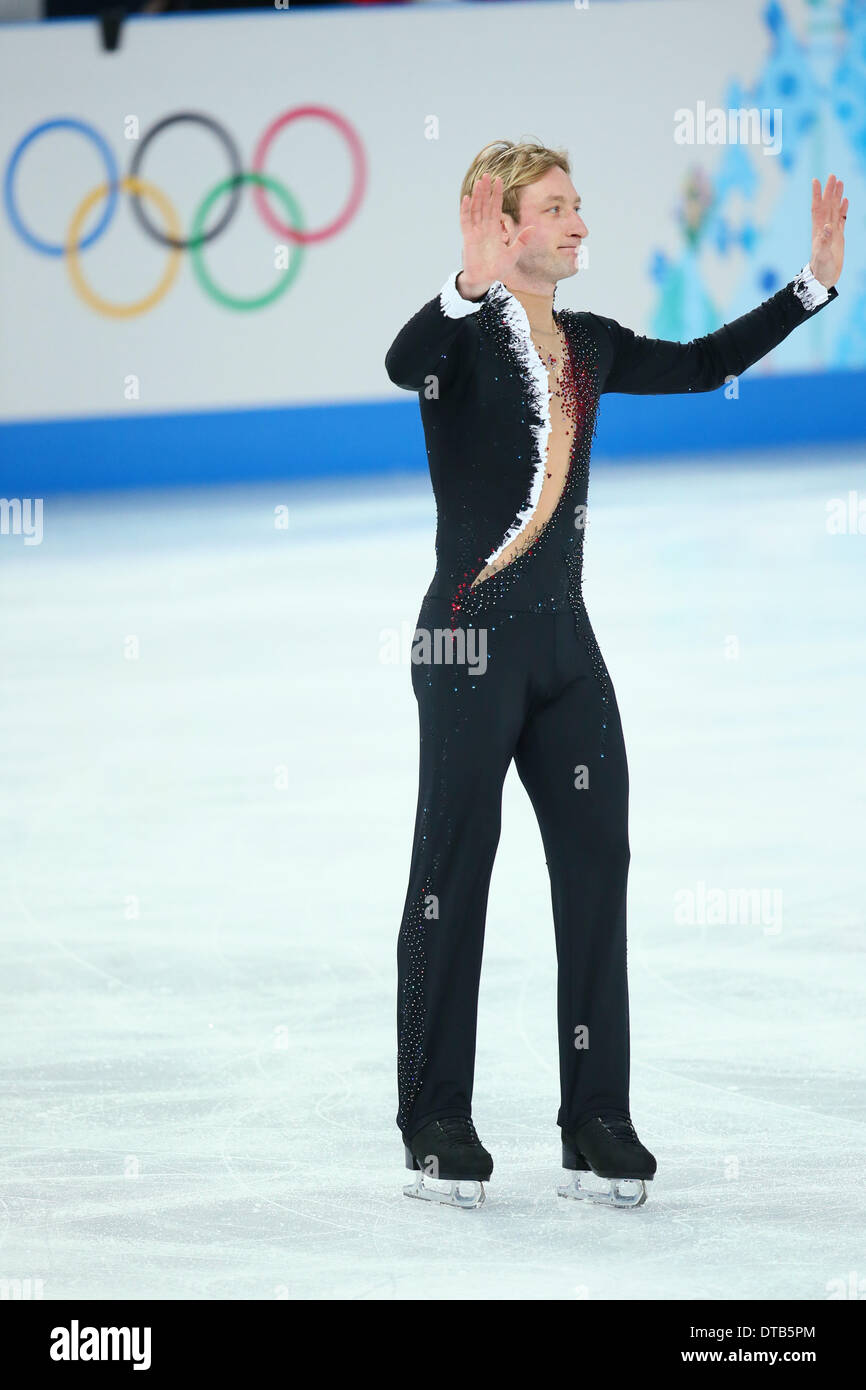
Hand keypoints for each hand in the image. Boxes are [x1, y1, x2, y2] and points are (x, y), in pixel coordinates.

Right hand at [458, 172, 535, 296]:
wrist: (485, 280)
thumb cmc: (497, 268)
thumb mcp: (513, 254)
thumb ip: (522, 240)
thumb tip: (534, 228)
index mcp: (495, 229)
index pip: (496, 207)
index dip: (497, 194)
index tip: (499, 180)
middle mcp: (484, 227)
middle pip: (485, 204)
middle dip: (486, 190)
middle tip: (488, 175)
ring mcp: (475, 231)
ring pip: (476, 209)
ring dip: (477, 196)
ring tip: (479, 182)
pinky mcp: (468, 237)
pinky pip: (466, 221)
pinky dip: (466, 210)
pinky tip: (467, 198)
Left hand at [810, 174, 846, 288]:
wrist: (823, 279)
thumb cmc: (821, 269)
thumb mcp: (823, 255)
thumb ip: (824, 241)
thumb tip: (827, 226)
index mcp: (818, 230)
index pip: (817, 208)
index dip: (816, 194)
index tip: (815, 180)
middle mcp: (824, 228)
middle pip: (827, 205)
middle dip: (829, 190)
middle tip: (833, 175)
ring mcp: (831, 232)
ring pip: (834, 209)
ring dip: (836, 196)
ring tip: (840, 182)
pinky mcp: (838, 237)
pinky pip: (841, 219)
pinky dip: (843, 209)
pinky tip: (845, 201)